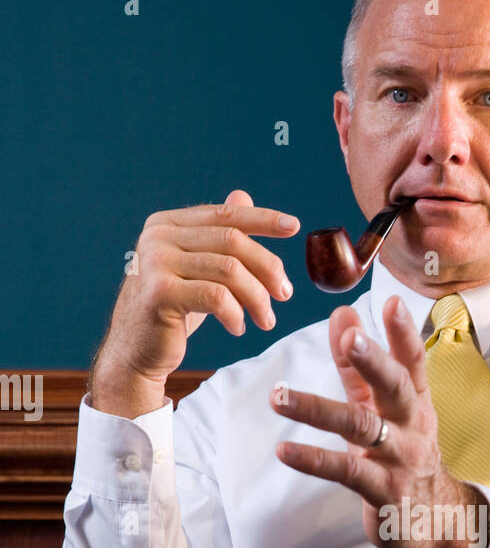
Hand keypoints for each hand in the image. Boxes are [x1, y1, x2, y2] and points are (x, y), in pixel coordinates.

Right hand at [91, 188, 299, 415]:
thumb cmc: (172, 309)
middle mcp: (157, 237)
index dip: (262, 219)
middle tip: (284, 293)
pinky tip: (238, 327)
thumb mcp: (197, 268)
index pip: (225, 215)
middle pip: (232, 241)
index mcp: (167, 224)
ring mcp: (156, 263)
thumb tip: (242, 196)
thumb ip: (216, 234)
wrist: (137, 351)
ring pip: (230, 270)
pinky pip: (218, 297)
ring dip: (257, 298)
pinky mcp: (161, 293)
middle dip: (267, 268)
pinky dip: (236, 314)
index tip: (293, 227)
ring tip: (266, 319)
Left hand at [270, 296, 489, 547]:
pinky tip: (284, 449)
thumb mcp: (385, 409)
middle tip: (351, 337)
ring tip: (278, 396)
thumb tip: (342, 314)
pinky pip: (345, 472)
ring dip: (317, 408)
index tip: (390, 301)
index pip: (412, 361)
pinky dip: (313, 460)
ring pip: (360, 427)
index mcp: (414, 401)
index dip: (403, 332)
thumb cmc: (404, 454)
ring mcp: (398, 459)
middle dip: (374, 361)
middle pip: (396, 387)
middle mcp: (411, 425)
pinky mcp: (382, 491)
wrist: (437, 521)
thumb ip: (359, 366)